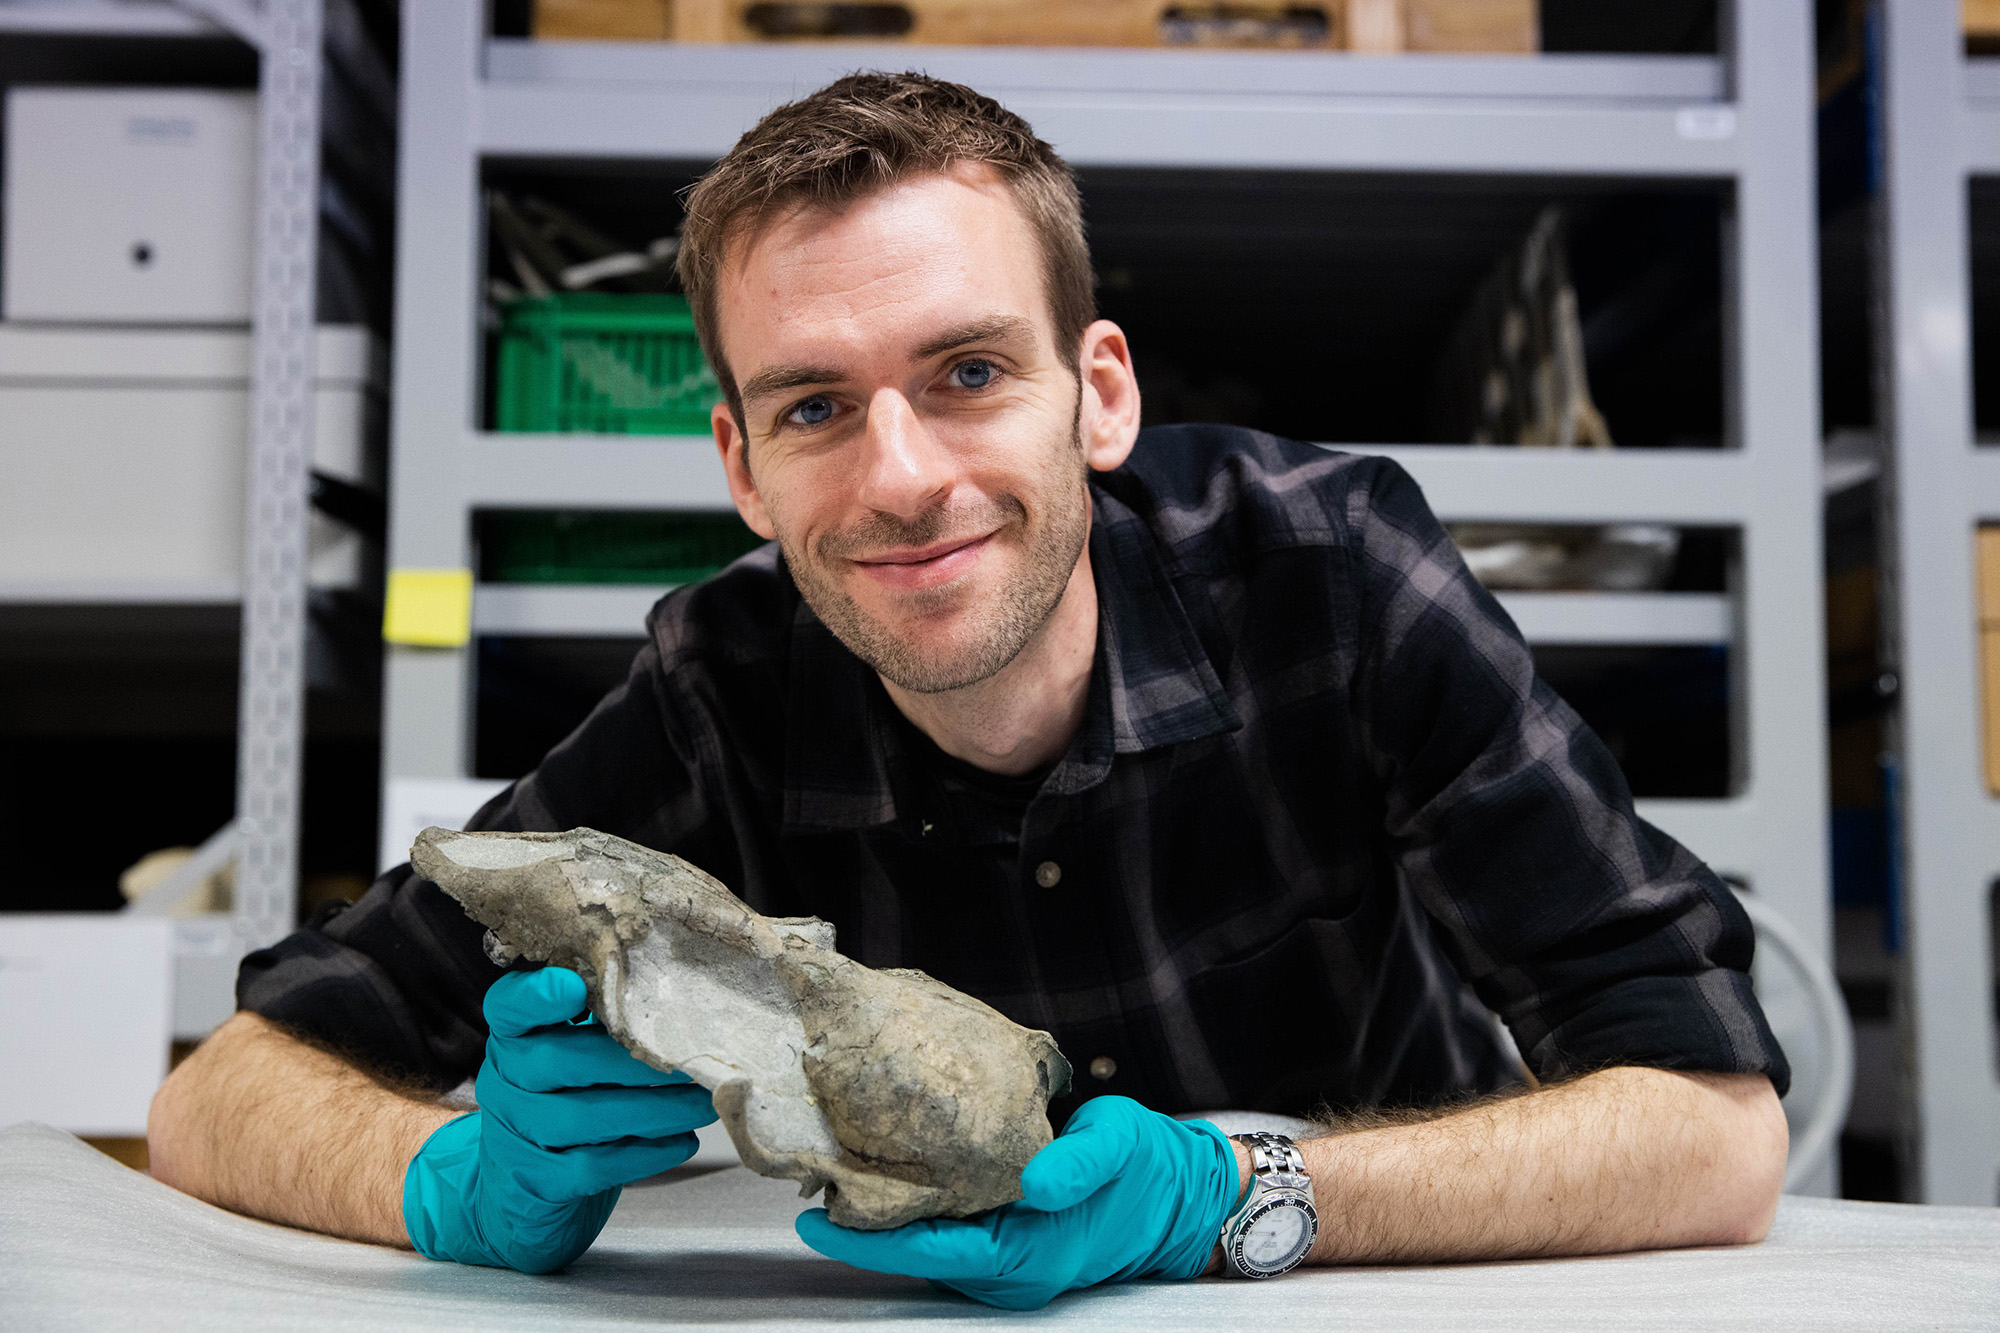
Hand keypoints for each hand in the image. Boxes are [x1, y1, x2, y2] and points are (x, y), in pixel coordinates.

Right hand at [402, 966, 716, 1272]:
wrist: (523, 1185)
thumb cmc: (566, 1096)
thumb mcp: (572, 1048)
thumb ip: (604, 1018)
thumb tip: (675, 998)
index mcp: (513, 1035)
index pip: (511, 1005)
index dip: (539, 995)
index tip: (576, 987)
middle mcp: (503, 1080)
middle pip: (556, 1061)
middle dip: (632, 1062)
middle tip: (691, 1063)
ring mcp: (514, 1134)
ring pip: (580, 1117)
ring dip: (653, 1110)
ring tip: (702, 1104)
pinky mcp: (537, 1181)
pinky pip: (591, 1166)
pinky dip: (643, 1154)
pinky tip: (681, 1142)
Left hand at [795, 1095, 1239, 1309]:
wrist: (1185, 1197)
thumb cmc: (1148, 1168)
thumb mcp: (1119, 1145)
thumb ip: (1078, 1163)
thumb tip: (1033, 1182)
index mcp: (1029, 1255)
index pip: (930, 1251)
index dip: (869, 1239)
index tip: (815, 1217)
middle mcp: (1010, 1274)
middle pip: (916, 1254)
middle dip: (863, 1224)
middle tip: (810, 1175)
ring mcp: (1008, 1268)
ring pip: (928, 1248)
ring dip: (885, 1218)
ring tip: (836, 1169)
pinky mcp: (1008, 1251)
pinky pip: (948, 1237)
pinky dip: (916, 1212)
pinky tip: (893, 1172)